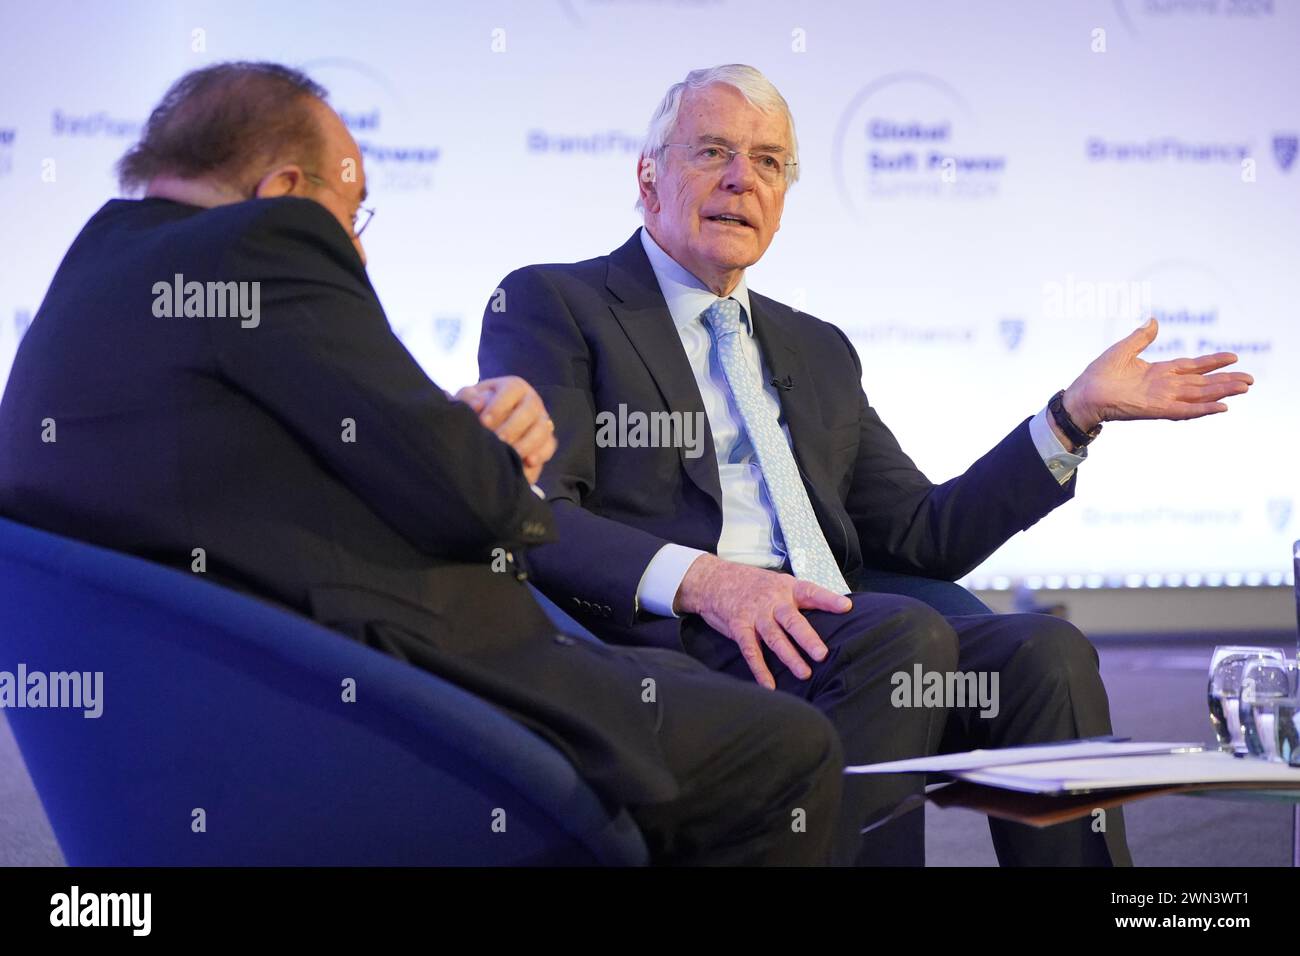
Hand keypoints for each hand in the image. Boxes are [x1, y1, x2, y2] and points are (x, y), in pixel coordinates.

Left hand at [455, 376, 556, 483]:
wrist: (489, 425)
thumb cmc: (478, 408)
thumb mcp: (470, 399)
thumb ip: (467, 397)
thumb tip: (476, 404)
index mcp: (514, 387)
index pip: (512, 390)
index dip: (499, 406)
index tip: (484, 422)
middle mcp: (532, 401)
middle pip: (530, 411)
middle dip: (513, 427)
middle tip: (498, 440)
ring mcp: (542, 421)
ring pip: (542, 430)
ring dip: (528, 443)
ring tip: (512, 454)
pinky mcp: (547, 440)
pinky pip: (548, 447)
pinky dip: (541, 455)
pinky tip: (528, 463)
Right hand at [674, 554, 851, 688]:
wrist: (714, 579)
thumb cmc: (753, 585)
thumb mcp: (778, 583)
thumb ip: (799, 598)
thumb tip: (833, 610)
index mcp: (786, 588)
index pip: (810, 592)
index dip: (828, 599)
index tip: (845, 607)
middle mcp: (772, 601)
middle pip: (792, 620)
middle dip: (807, 638)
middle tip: (821, 654)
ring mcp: (755, 614)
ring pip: (774, 638)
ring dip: (789, 657)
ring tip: (804, 674)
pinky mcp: (739, 627)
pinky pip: (750, 650)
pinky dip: (759, 669)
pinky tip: (769, 685)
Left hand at [1061, 317, 1253, 434]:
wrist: (1083, 393)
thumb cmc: (1099, 374)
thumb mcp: (1123, 349)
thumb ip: (1141, 337)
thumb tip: (1154, 320)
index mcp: (1159, 372)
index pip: (1192, 367)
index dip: (1212, 362)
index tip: (1234, 357)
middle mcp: (1164, 386)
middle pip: (1202, 383)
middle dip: (1226, 381)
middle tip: (1250, 379)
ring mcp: (1162, 398)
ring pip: (1199, 396)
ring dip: (1222, 392)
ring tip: (1244, 389)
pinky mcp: (1156, 409)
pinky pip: (1184, 410)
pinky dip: (1203, 410)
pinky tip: (1222, 408)